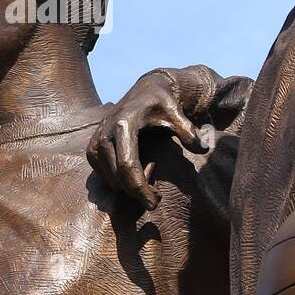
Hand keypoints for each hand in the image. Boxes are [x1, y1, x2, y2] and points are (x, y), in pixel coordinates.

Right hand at [86, 71, 206, 209]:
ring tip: (148, 173)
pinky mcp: (92, 149)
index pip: (128, 166)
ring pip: (110, 181)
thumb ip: (188, 131)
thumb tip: (203, 149)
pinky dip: (119, 182)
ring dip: (129, 187)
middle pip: (117, 178)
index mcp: (124, 124)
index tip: (154, 203)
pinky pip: (103, 177)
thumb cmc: (162, 103)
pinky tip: (135, 171)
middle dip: (138, 192)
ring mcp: (95, 142)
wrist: (144, 91)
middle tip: (156, 193)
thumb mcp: (177, 113)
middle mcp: (105, 133)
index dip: (140, 189)